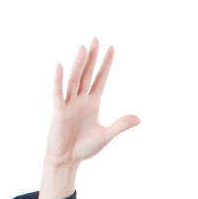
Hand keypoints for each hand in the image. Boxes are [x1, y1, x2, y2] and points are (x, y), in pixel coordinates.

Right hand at [43, 37, 138, 172]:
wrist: (67, 160)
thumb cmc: (84, 148)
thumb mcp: (106, 135)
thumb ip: (120, 125)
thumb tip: (139, 118)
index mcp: (92, 103)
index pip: (100, 79)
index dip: (106, 65)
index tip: (111, 48)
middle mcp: (80, 99)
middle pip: (87, 73)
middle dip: (93, 58)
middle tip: (96, 38)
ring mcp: (69, 103)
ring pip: (74, 79)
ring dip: (79, 64)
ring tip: (84, 47)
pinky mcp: (59, 111)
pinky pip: (58, 92)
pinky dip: (58, 80)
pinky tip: (60, 66)